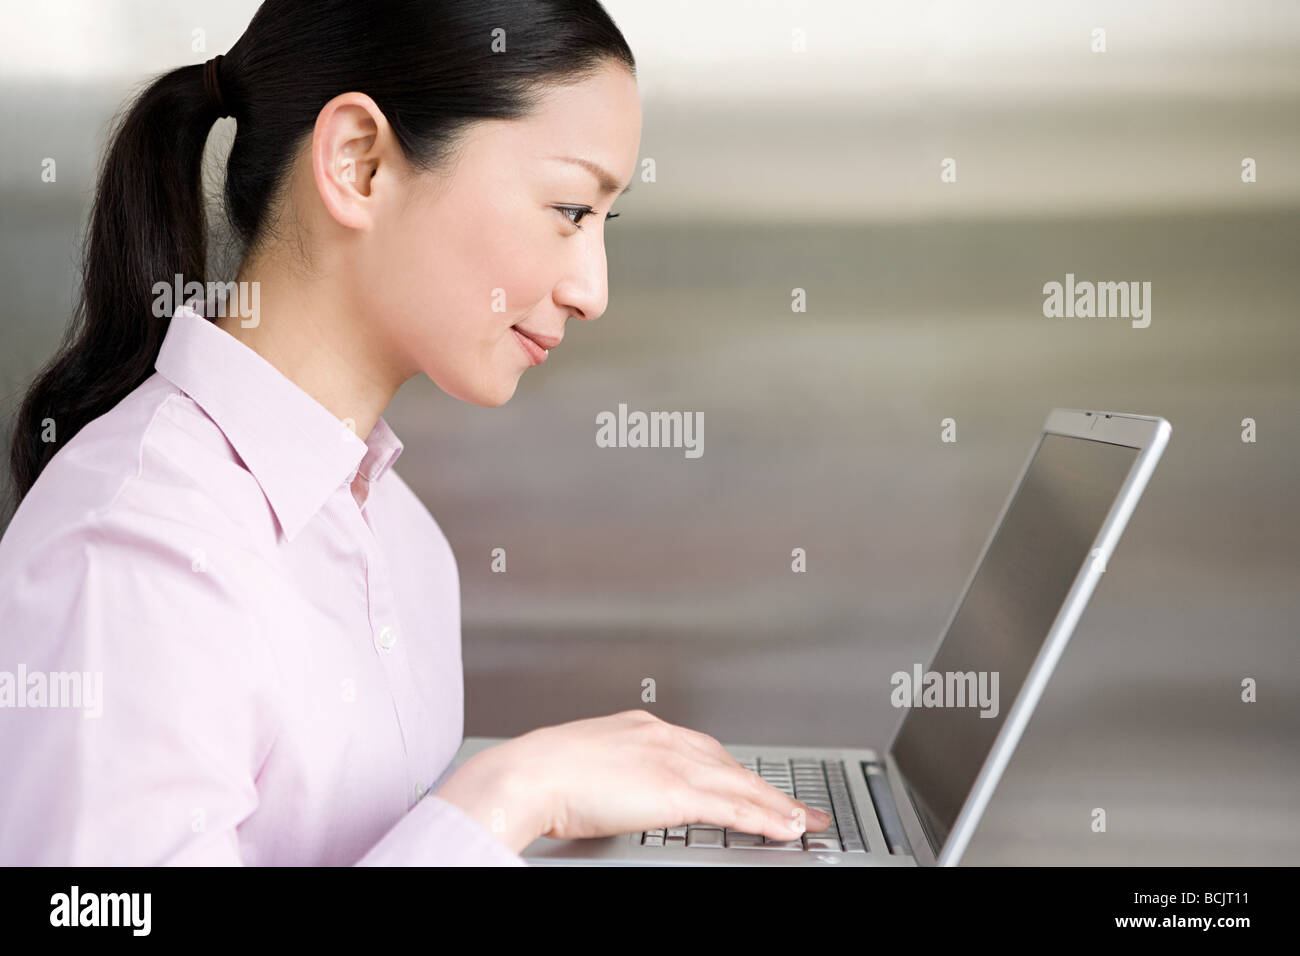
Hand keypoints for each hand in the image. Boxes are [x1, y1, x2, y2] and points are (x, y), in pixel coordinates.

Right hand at [439, 709, 831, 851]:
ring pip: (739, 785)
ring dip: (775, 805)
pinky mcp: (675, 790)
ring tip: (801, 822)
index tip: (749, 783)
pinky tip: (782, 827)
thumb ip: (612, 770)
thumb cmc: (540, 774)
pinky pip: (732, 807)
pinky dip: (764, 817)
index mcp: (640, 727)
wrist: (527, 774)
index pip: (700, 749)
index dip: (730, 770)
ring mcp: (671, 760)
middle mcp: (662, 736)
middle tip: (793, 805)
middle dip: (763, 787)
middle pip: (728, 764)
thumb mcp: (584, 763)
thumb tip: (617, 788)